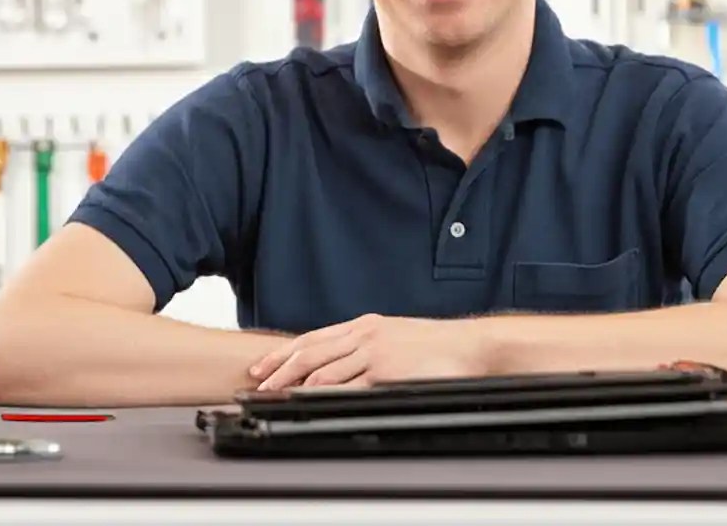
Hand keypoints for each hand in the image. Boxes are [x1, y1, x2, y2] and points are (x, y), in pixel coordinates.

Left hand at [247, 313, 488, 390]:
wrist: (468, 347)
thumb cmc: (435, 345)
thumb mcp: (393, 335)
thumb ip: (365, 346)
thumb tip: (340, 363)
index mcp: (364, 325)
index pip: (313, 338)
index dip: (284, 352)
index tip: (264, 364)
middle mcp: (364, 335)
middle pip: (310, 352)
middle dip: (279, 368)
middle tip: (258, 382)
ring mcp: (374, 353)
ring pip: (322, 369)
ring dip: (294, 384)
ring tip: (275, 396)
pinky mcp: (386, 373)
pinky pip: (347, 386)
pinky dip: (323, 394)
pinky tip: (308, 401)